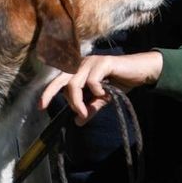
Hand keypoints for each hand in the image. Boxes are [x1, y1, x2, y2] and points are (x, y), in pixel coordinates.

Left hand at [39, 52, 162, 124]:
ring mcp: (92, 61)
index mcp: (79, 71)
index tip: (40, 107)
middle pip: (61, 80)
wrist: (141, 72)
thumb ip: (91, 108)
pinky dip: (97, 92)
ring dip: (78, 102)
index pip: (59, 81)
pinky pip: (92, 81)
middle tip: (45, 107)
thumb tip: (78, 121)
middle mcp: (82, 64)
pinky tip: (107, 95)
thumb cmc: (120, 82)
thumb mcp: (103, 99)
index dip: (48, 92)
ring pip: (75, 83)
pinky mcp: (103, 62)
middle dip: (51, 94)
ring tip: (86, 112)